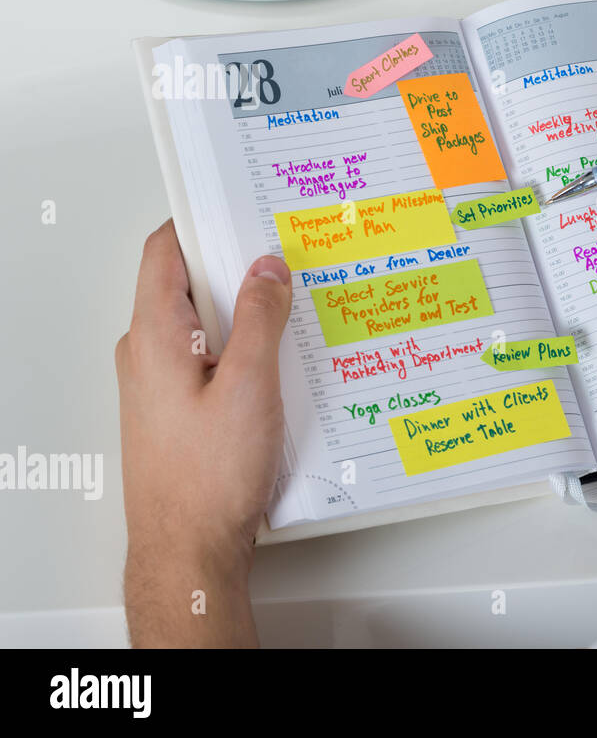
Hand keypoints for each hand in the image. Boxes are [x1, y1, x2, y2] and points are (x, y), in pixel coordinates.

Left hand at [116, 219, 291, 645]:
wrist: (188, 548)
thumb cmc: (207, 478)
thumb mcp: (250, 386)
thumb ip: (261, 319)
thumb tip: (267, 270)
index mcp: (154, 335)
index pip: (165, 251)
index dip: (203, 221)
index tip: (241, 206)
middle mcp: (147, 353)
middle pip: (187, 283)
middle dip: (237, 265)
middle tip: (284, 257)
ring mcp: (159, 382)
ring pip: (202, 322)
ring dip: (245, 312)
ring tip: (291, 311)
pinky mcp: (177, 407)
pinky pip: (209, 357)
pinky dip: (243, 346)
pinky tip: (279, 362)